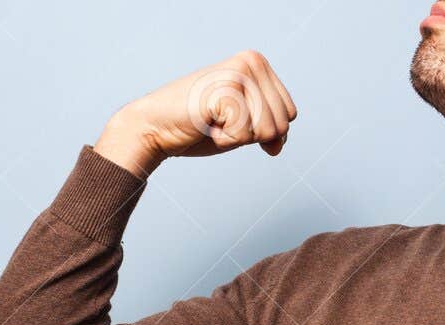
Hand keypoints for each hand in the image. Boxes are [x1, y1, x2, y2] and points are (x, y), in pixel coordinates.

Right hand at [94, 51, 297, 176]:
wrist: (155, 127)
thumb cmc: (197, 127)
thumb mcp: (242, 127)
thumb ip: (267, 129)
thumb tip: (280, 143)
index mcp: (258, 64)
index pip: (289, 114)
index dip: (264, 131)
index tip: (232, 119)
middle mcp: (252, 61)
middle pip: (282, 123)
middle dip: (252, 135)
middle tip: (220, 121)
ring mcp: (240, 73)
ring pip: (268, 130)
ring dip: (238, 137)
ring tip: (213, 121)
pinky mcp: (227, 90)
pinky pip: (245, 135)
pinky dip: (225, 140)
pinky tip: (206, 123)